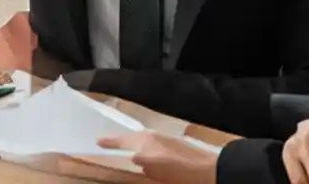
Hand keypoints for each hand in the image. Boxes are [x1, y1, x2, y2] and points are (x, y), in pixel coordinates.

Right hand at [98, 131, 216, 183]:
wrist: (211, 170)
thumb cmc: (181, 171)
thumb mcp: (155, 166)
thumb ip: (142, 161)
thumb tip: (133, 157)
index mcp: (147, 140)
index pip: (122, 140)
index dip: (110, 142)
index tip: (97, 141)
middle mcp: (155, 137)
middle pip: (133, 138)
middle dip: (121, 141)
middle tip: (108, 143)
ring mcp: (166, 142)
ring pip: (144, 142)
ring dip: (134, 146)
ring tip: (127, 152)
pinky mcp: (176, 149)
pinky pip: (154, 147)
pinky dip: (147, 150)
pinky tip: (149, 159)